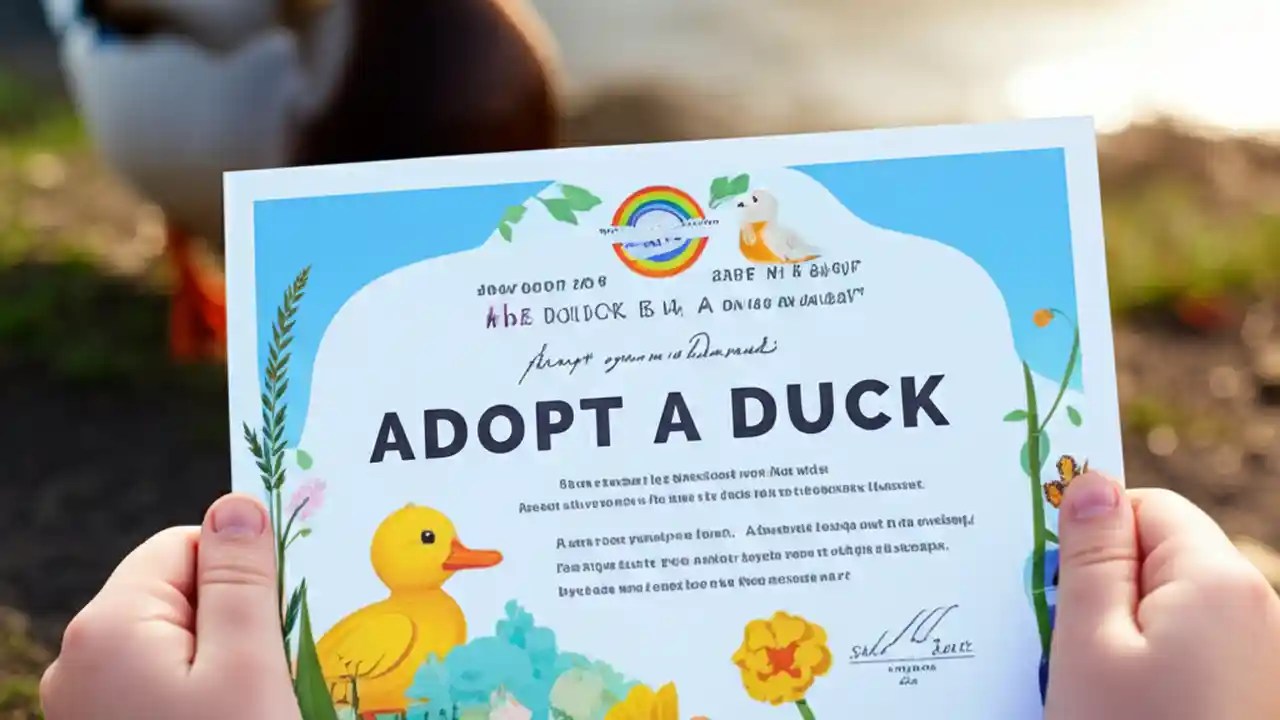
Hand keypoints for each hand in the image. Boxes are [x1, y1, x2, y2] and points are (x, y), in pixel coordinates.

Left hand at [40, 494, 300, 719]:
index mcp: (107, 626)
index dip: (240, 578)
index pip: (185, 547)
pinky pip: (162, 685)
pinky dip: (201, 698)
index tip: (274, 625)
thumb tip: (236, 505)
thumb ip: (240, 579)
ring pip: (175, 645)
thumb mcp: (247, 667)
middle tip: (263, 683)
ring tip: (247, 709)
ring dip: (221, 667)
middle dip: (232, 627)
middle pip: (179, 596)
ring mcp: (85, 702)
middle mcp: (79, 659)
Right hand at [1046, 472, 1279, 718]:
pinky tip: (1127, 711)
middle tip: (1069, 656)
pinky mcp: (1258, 697)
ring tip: (1099, 696)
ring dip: (1126, 638)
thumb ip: (1092, 558)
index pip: (1146, 508)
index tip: (1051, 589)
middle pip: (1162, 561)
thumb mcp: (1089, 647)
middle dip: (1107, 594)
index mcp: (1222, 582)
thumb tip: (1094, 483)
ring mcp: (1267, 660)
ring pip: (1173, 612)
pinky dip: (1155, 673)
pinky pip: (1193, 656)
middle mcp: (1263, 611)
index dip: (1091, 541)